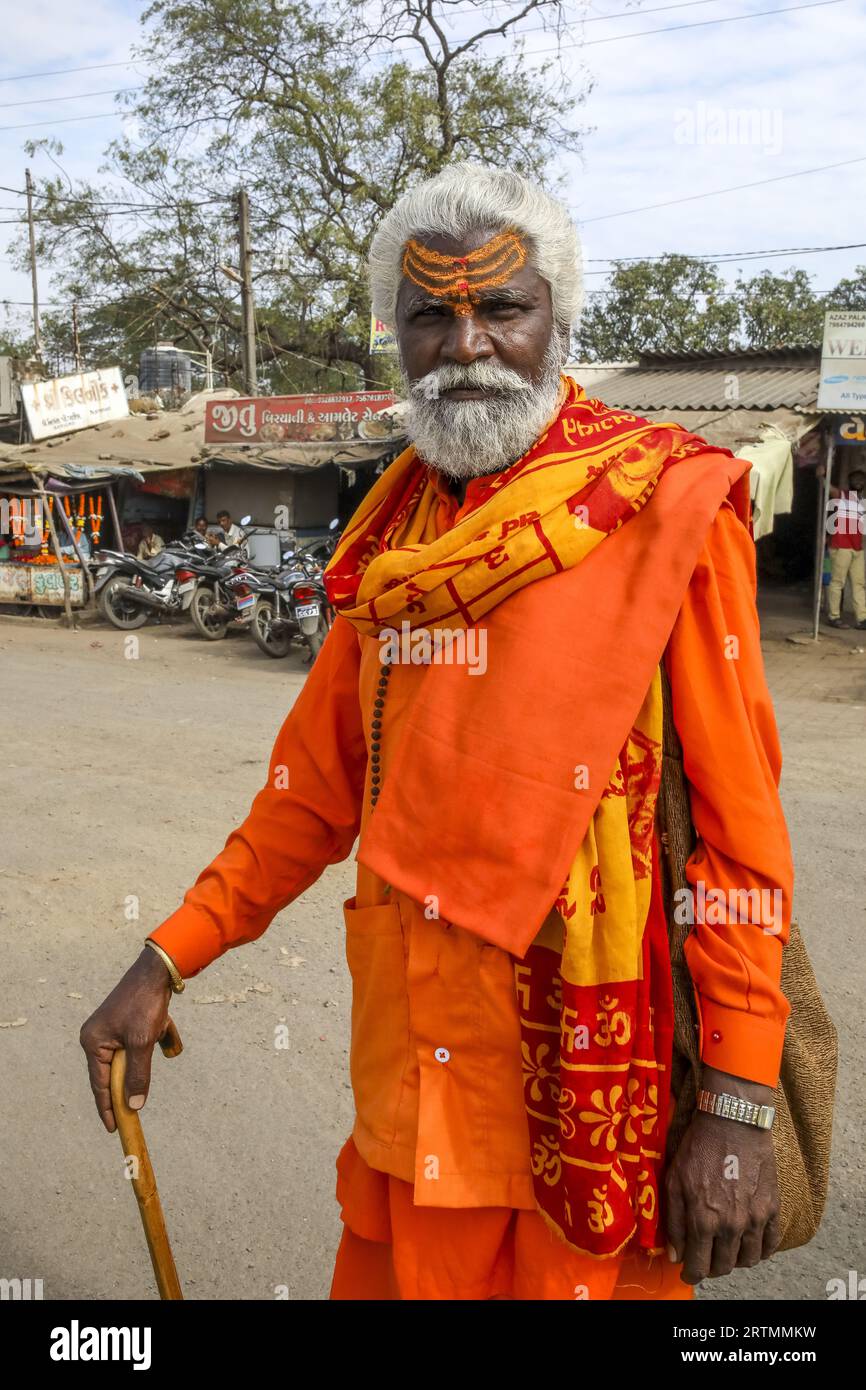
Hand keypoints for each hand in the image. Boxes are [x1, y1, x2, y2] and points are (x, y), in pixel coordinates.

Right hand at [79, 947, 179, 1133]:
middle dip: (133, 1078)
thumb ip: (138, 1076)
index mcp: (93, 1042)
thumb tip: (134, 1106)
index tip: (114, 1129)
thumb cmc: (146, 1004)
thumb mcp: (142, 1043)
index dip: (108, 1108)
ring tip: (158, 1036)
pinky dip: (158, 1039)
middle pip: (116, 1073)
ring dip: (148, 1054)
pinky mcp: (128, 1023)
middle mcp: (98, 1037)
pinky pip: (142, 1043)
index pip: (100, 1084)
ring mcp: (112, 1029)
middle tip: (138, 1109)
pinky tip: (168, 1031)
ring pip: (132, 1057)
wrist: (158, 969)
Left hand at [664, 1066, 779, 1283]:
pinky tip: (750, 1243)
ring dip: (735, 1261)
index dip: (691, 1274)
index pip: (698, 1267)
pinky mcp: (772, 1209)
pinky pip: (771, 1244)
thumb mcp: (674, 1180)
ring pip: (748, 1260)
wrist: (732, 1122)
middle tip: (705, 1257)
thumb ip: (673, 1221)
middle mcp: (730, 1226)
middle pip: (723, 1267)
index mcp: (703, 1220)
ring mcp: (754, 1219)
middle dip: (711, 1268)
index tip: (688, 1271)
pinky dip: (761, 1250)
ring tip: (726, 1249)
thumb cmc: (698, 1148)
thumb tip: (674, 1254)